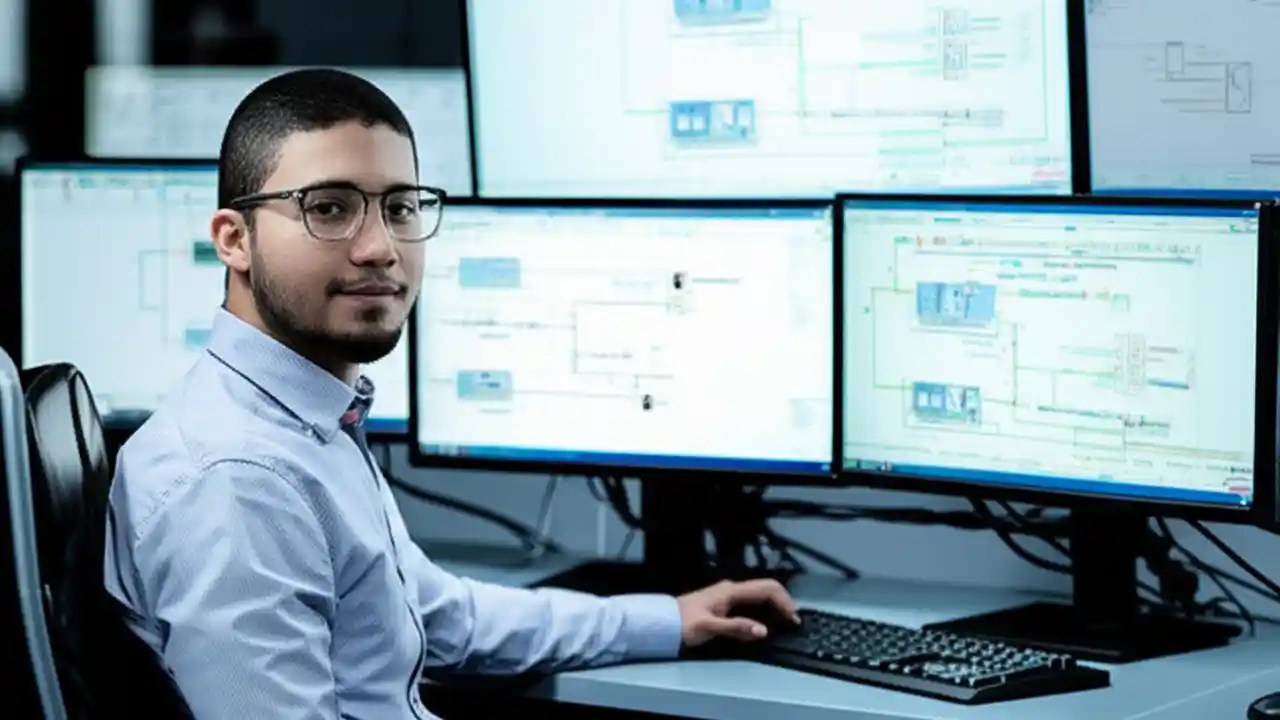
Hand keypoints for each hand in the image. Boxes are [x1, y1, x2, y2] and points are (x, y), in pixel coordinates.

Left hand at [676, 578, 800, 647]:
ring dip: (775, 606)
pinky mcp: (725, 603)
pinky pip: (751, 602)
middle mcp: (732, 589)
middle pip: (765, 589)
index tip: (794, 618)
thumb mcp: (709, 627)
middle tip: (794, 621)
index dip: (784, 601)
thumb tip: (763, 630)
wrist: (662, 622)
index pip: (766, 588)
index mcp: (731, 591)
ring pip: (759, 595)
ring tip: (785, 622)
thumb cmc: (683, 624)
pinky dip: (765, 609)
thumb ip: (736, 628)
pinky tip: (767, 621)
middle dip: (783, 602)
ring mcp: (728, 595)